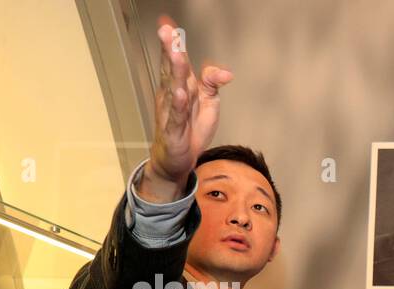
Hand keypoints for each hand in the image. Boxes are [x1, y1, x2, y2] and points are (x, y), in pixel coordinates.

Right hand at [139, 15, 232, 202]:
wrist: (177, 160)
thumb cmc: (190, 129)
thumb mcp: (208, 104)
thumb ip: (213, 83)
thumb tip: (227, 72)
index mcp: (180, 86)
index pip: (177, 62)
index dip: (174, 44)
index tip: (168, 24)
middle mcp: (172, 95)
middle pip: (171, 70)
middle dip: (170, 50)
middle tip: (167, 31)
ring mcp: (171, 112)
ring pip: (173, 89)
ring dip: (174, 72)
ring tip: (176, 54)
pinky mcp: (174, 131)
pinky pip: (177, 116)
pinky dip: (179, 104)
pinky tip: (180, 93)